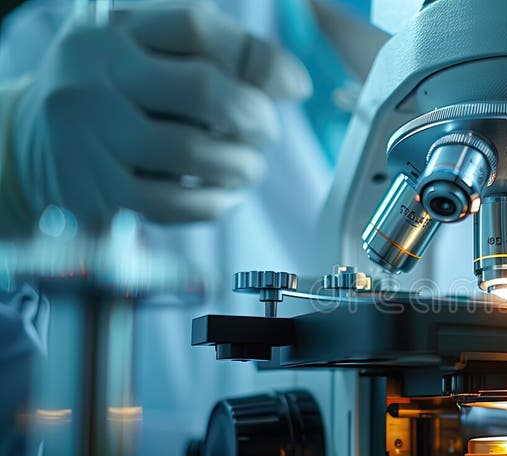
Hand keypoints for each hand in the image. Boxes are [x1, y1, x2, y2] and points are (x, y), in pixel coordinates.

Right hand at [12, 0, 311, 226]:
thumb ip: (231, 54)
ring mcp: (93, 132)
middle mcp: (97, 74)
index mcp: (119, 31)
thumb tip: (295, 84)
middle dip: (255, 119)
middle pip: (203, 91)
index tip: (289, 87)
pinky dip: (214, 203)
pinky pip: (171, 203)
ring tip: (248, 168)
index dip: (257, 60)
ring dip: (241, 166)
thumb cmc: (125, 95)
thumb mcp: (161, 55)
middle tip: (264, 134)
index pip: (198, 28)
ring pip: (191, 151)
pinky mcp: (97, 187)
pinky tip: (224, 195)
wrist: (39, 143)